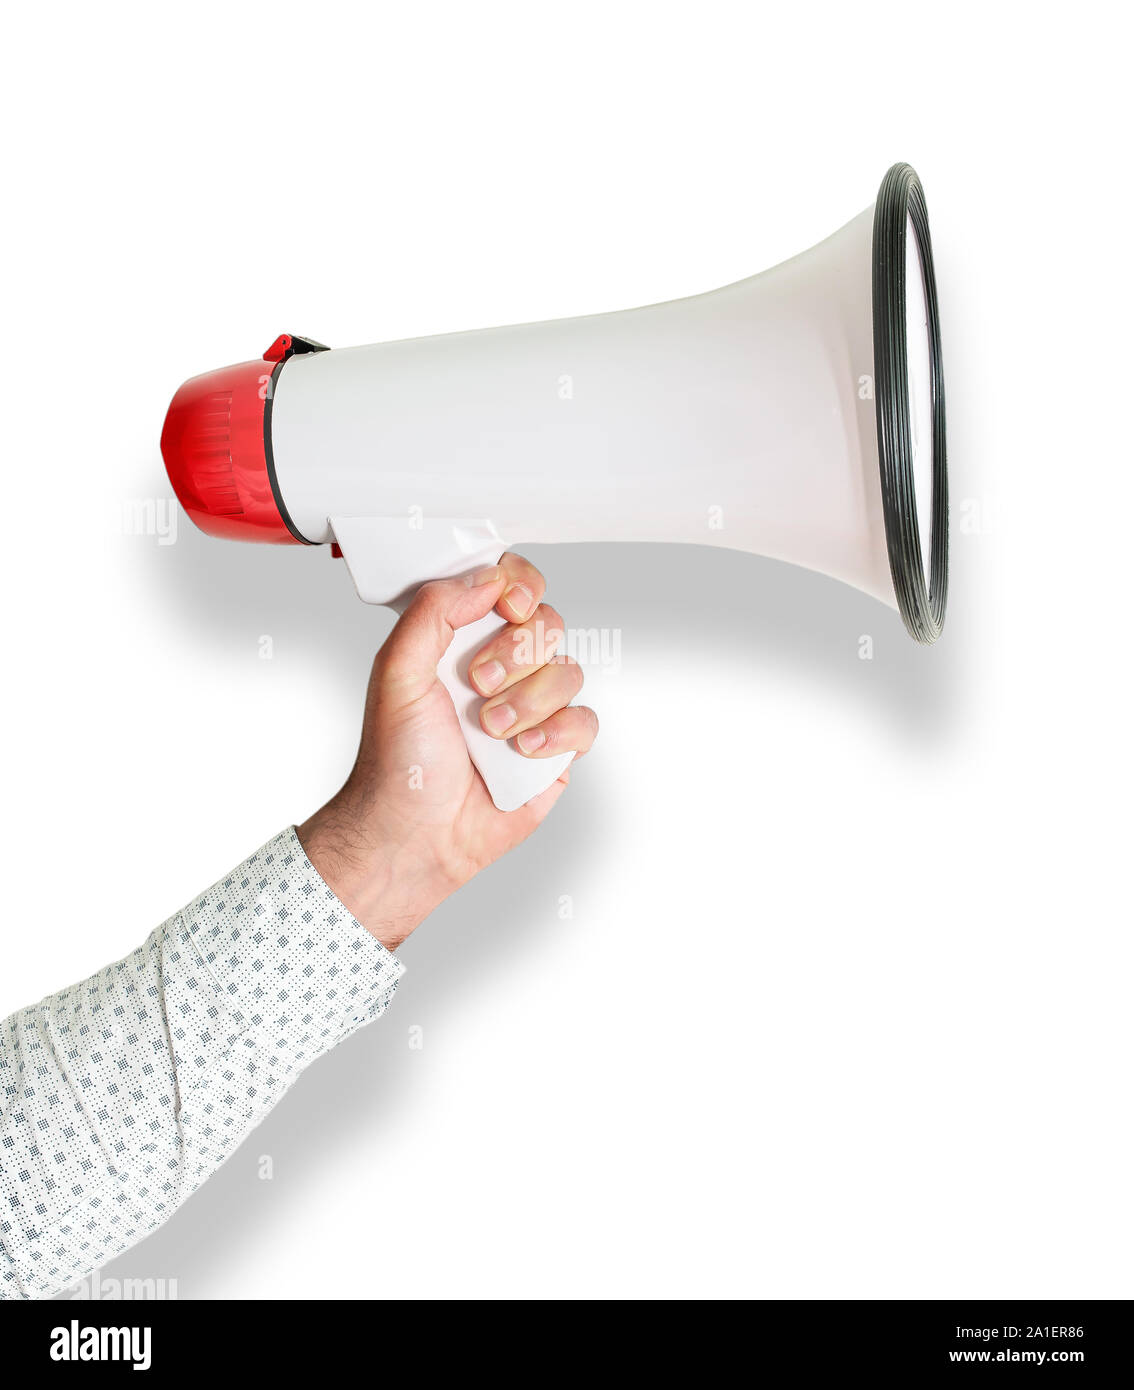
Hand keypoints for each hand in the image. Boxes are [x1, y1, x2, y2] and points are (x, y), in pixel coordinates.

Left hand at [296, 554, 598, 949]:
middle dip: (517, 653)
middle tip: (479, 684)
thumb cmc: (398, 762)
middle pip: (548, 624)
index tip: (508, 605)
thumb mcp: (396, 671)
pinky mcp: (555, 750)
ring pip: (569, 672)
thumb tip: (487, 577)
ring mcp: (531, 709)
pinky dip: (558, 734)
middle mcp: (502, 669)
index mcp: (462, 641)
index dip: (520, 585)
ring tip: (493, 730)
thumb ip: (433, 612)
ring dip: (530, 701)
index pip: (510, 586)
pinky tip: (524, 750)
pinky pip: (585, 721)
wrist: (414, 833)